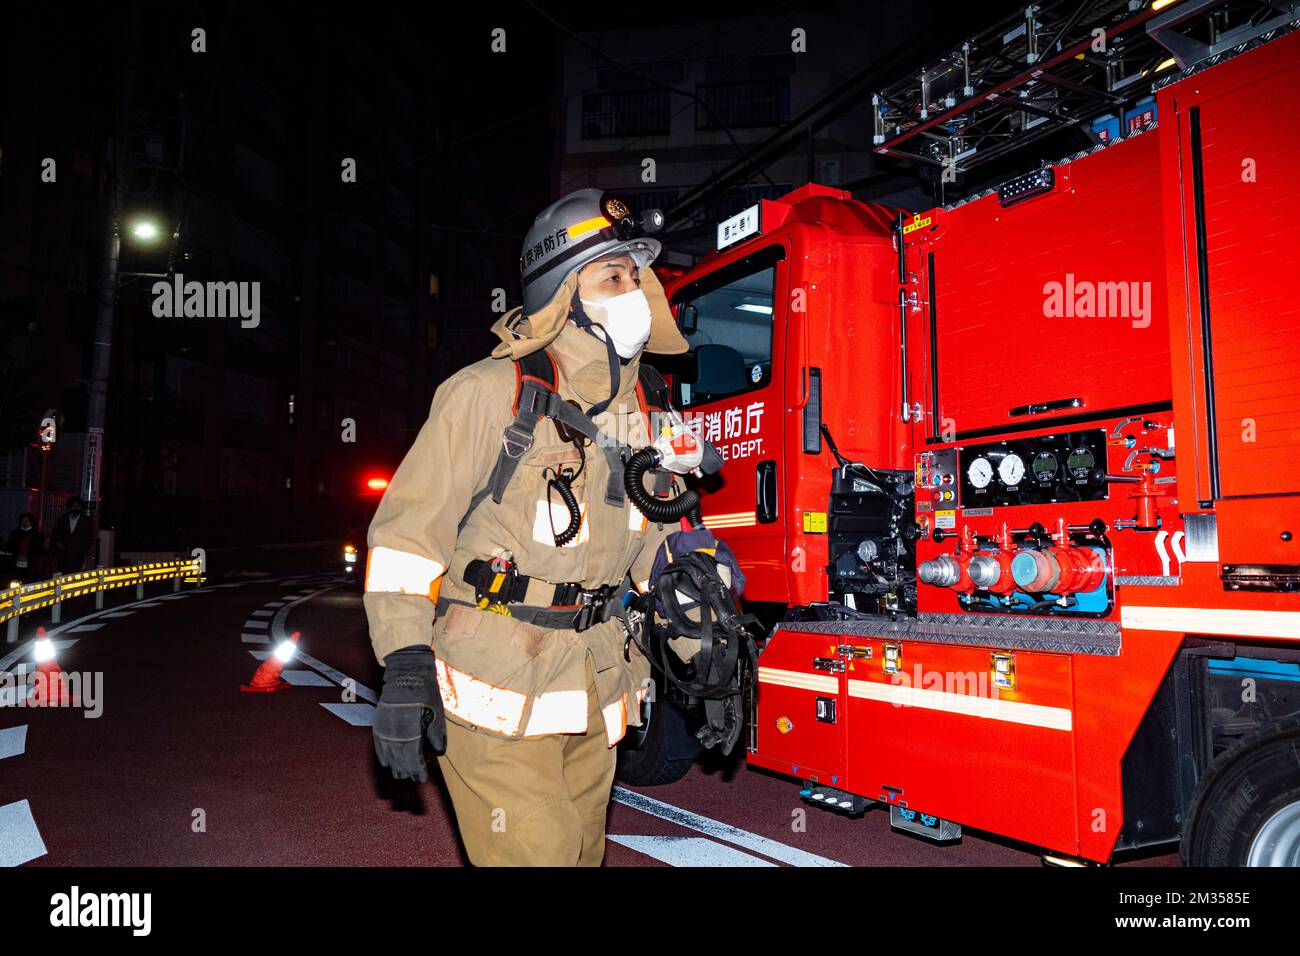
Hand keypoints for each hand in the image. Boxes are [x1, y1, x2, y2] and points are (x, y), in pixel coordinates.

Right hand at [374, 645, 445, 781]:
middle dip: (407, 770)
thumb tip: (438, 751)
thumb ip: (436, 734)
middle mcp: (396, 735)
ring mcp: (385, 730)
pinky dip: (382, 755)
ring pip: (388, 754)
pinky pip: (378, 745)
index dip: (418, 770)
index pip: (414, 759)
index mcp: (411, 733)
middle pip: (400, 760)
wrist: (405, 675)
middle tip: (412, 778)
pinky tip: (385, 763)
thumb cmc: (424, 693)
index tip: (422, 778)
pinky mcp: (379, 723)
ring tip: (400, 775)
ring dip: (395, 766)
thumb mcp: (436, 713)